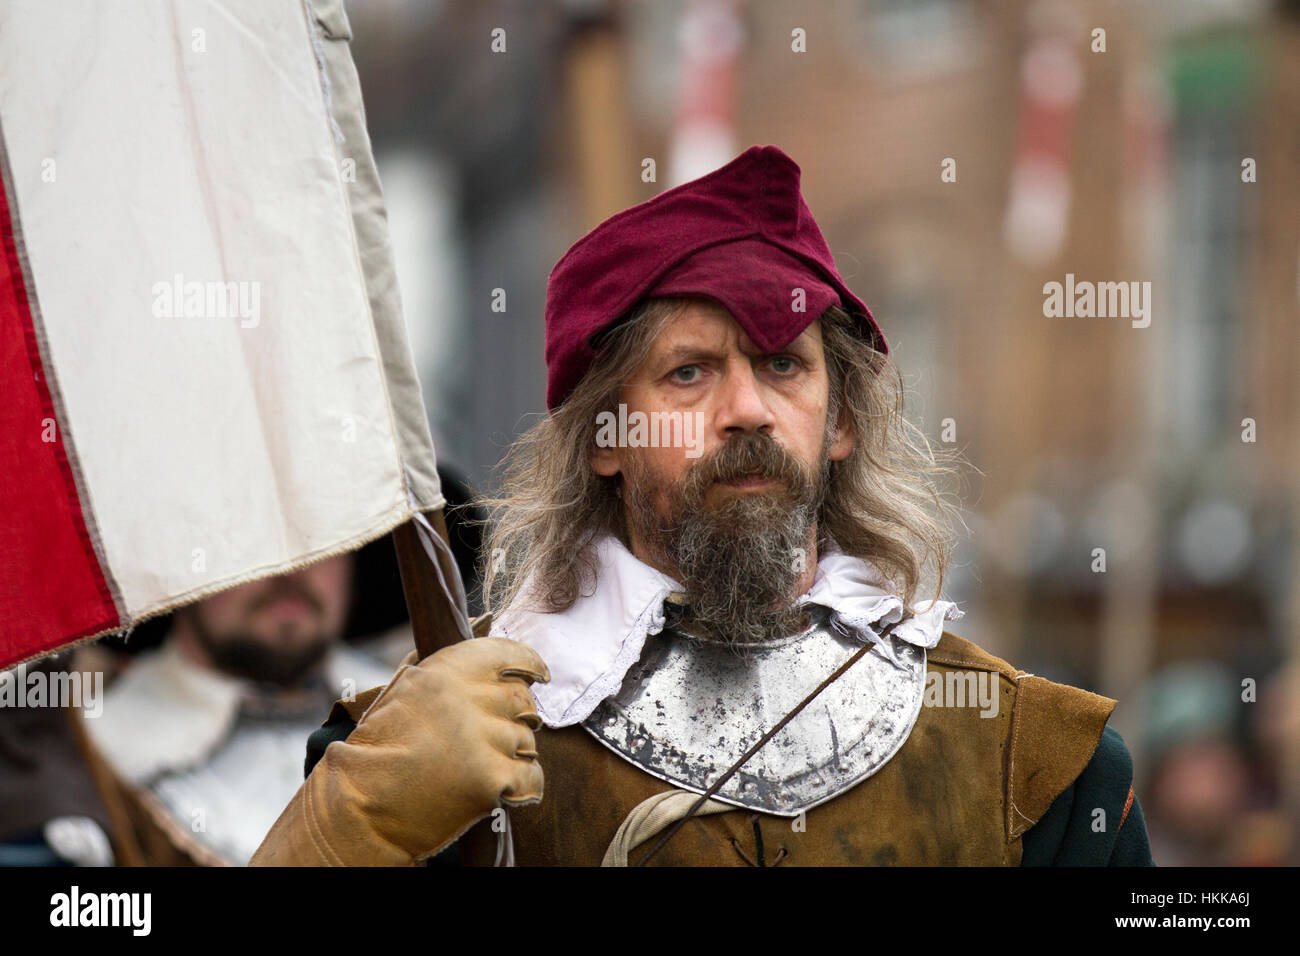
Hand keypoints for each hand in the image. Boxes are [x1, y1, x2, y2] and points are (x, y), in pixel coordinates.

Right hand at [250, 637, 548, 865]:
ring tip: (483, 767)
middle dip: (519, 717)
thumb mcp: (402, 691)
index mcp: (448, 671)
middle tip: (500, 735)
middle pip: (523, 700)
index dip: (531, 665)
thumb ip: (442, 668)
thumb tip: (478, 631)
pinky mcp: (491, 778)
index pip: (510, 654)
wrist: (360, 807)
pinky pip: (531, 776)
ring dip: (514, 754)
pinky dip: (522, 785)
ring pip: (527, 740)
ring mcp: (484, 739)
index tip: (540, 675)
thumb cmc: (376, 749)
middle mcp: (470, 699)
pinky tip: (503, 790)